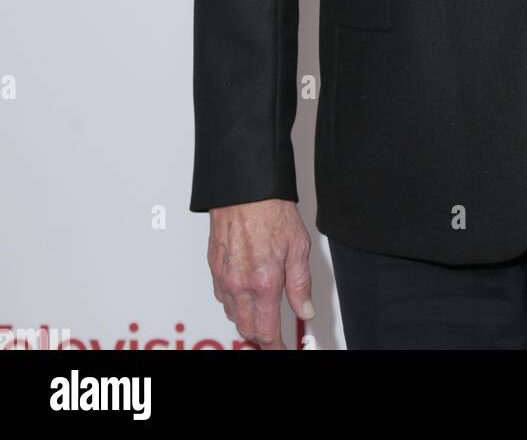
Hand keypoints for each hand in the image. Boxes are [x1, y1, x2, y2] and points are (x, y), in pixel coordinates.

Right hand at [207, 198, 314, 347]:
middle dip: (261, 336)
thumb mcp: (298, 247)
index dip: (275, 345)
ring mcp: (223, 276)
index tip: (281, 348)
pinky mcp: (214, 266)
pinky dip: (233, 302)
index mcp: (264, 283)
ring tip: (261, 314)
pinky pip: (221, 296)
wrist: (245, 187)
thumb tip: (305, 310)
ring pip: (232, 314)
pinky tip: (244, 293)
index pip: (266, 331)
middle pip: (246, 328)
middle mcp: (240, 284)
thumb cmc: (272, 210)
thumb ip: (300, 284)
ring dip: (246, 319)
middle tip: (274, 334)